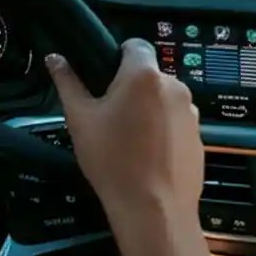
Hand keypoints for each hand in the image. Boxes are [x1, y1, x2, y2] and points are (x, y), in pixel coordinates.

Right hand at [45, 39, 202, 217]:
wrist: (154, 210)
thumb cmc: (112, 159)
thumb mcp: (80, 119)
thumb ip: (67, 83)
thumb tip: (55, 58)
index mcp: (144, 75)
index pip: (134, 45)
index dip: (117, 56)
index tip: (103, 79)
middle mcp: (174, 86)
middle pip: (149, 75)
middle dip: (131, 88)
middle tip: (109, 116)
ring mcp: (191, 113)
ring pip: (163, 100)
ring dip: (148, 110)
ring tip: (128, 140)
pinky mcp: (199, 137)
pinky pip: (176, 123)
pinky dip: (163, 131)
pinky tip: (148, 156)